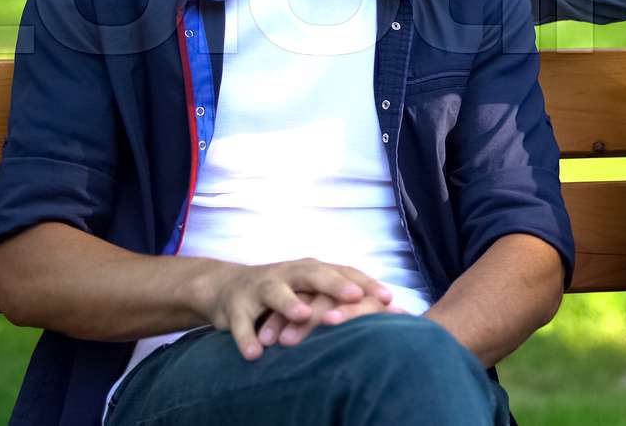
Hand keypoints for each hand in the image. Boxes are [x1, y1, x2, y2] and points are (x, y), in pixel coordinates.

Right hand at [199, 257, 393, 360]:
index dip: (365, 283)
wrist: (225, 288)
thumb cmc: (284, 293)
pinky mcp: (234, 307)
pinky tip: (255, 355)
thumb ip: (349, 301)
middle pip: (312, 274)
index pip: (343, 272)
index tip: (389, 297)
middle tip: (354, 296)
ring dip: (289, 303)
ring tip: (303, 316)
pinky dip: (247, 338)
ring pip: (275, 292)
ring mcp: (260, 287)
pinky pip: (240, 323)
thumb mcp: (314, 292)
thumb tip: (400, 315)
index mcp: (310, 270)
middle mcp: (287, 273)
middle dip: (333, 284)